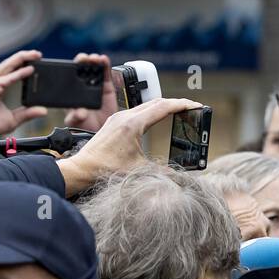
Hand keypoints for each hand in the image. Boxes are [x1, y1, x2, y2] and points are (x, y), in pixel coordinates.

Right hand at [0, 49, 45, 144]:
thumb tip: (43, 110)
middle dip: (24, 57)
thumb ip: (27, 113)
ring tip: (36, 55)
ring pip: (8, 66)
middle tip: (38, 54)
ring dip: (22, 59)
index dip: (22, 64)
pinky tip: (30, 70)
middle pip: (10, 64)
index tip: (36, 62)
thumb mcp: (13, 118)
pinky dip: (19, 74)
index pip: (10, 70)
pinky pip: (8, 79)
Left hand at [57, 96, 202, 195]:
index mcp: (133, 124)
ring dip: (163, 106)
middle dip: (176, 104)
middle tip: (192, 108)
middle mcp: (125, 116)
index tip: (196, 105)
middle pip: (156, 102)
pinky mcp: (114, 122)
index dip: (182, 105)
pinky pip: (137, 110)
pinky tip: (155, 119)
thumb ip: (162, 171)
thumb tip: (179, 176)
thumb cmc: (106, 169)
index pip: (163, 107)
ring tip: (177, 112)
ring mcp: (118, 117)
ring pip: (146, 105)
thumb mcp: (139, 170)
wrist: (82, 168)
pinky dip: (151, 112)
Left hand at [63, 53, 119, 131]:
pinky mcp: (106, 86)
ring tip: (94, 58)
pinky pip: (106, 73)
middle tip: (83, 59)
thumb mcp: (75, 123)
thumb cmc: (85, 126)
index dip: (68, 69)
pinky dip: (105, 65)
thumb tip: (79, 112)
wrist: (102, 130)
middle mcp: (82, 86)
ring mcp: (94, 85)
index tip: (69, 65)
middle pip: (80, 69)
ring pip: (92, 69)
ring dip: (93, 61)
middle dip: (81, 61)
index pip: (67, 77)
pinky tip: (104, 59)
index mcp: (71, 93)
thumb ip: (75, 118)